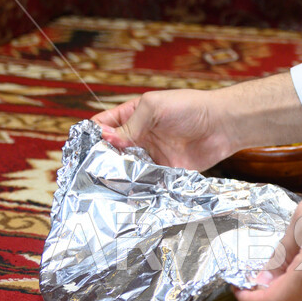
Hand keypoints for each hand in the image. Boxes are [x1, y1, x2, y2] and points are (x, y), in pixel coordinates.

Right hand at [89, 73, 301, 169]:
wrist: (222, 126)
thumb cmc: (190, 108)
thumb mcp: (154, 108)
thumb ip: (130, 125)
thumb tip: (106, 141)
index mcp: (132, 116)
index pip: (103, 126)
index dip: (90, 137)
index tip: (78, 150)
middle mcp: (139, 137)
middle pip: (111, 151)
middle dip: (99, 160)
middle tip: (87, 173)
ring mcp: (151, 155)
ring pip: (126, 169)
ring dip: (116, 176)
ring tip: (103, 185)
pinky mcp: (164, 172)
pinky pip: (145, 182)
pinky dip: (136, 187)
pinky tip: (126, 192)